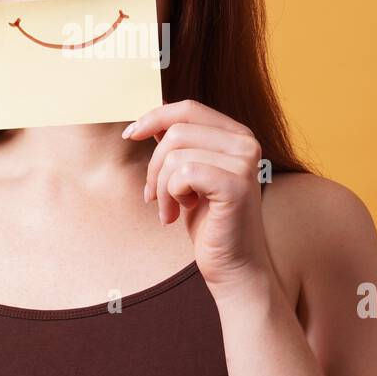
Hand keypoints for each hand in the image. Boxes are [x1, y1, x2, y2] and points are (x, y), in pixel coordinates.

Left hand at [122, 99, 275, 295]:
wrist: (234, 267)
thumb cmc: (210, 224)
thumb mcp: (191, 176)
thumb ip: (181, 145)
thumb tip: (154, 116)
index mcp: (237, 135)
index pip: (188, 108)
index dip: (154, 117)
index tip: (130, 135)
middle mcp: (246, 143)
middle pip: (176, 131)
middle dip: (154, 165)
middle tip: (153, 195)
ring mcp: (244, 163)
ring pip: (175, 154)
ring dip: (161, 186)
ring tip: (170, 210)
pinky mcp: (236, 185)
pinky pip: (183, 174)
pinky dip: (171, 196)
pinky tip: (180, 213)